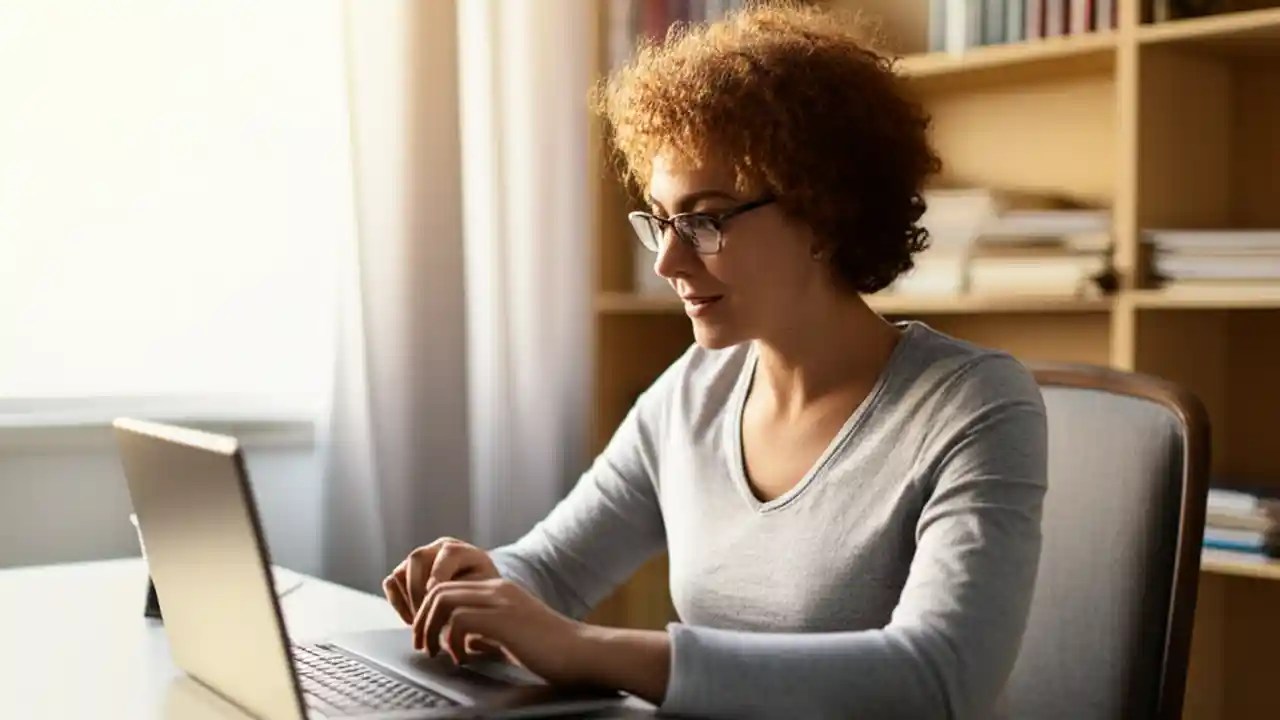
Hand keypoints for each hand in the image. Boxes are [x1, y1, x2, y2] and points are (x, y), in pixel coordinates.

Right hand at [382, 538, 499, 624]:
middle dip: (419, 591)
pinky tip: (413, 619)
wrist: (474, 601)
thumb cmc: (482, 598)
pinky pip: (391, 583)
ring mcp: (418, 560)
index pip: (448, 553)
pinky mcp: (404, 573)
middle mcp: (437, 550)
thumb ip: (468, 595)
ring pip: (401, 572)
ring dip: (408, 600)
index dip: (440, 575)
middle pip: (417, 559)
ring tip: (421, 622)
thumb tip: (446, 609)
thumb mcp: (483, 595)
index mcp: (461, 551)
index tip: (437, 600)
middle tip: (426, 618)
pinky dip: (398, 602)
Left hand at [415, 578, 592, 685]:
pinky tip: (462, 658)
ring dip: (431, 628)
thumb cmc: (552, 651)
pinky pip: (459, 620)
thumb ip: (487, 632)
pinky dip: (451, 640)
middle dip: (423, 619)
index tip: (428, 637)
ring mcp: (501, 601)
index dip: (430, 612)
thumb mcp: (513, 635)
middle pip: (439, 590)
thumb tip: (463, 642)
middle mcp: (498, 588)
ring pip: (443, 600)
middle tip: (423, 645)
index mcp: (500, 589)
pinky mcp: (504, 619)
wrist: (582, 653)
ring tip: (435, 651)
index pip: (449, 586)